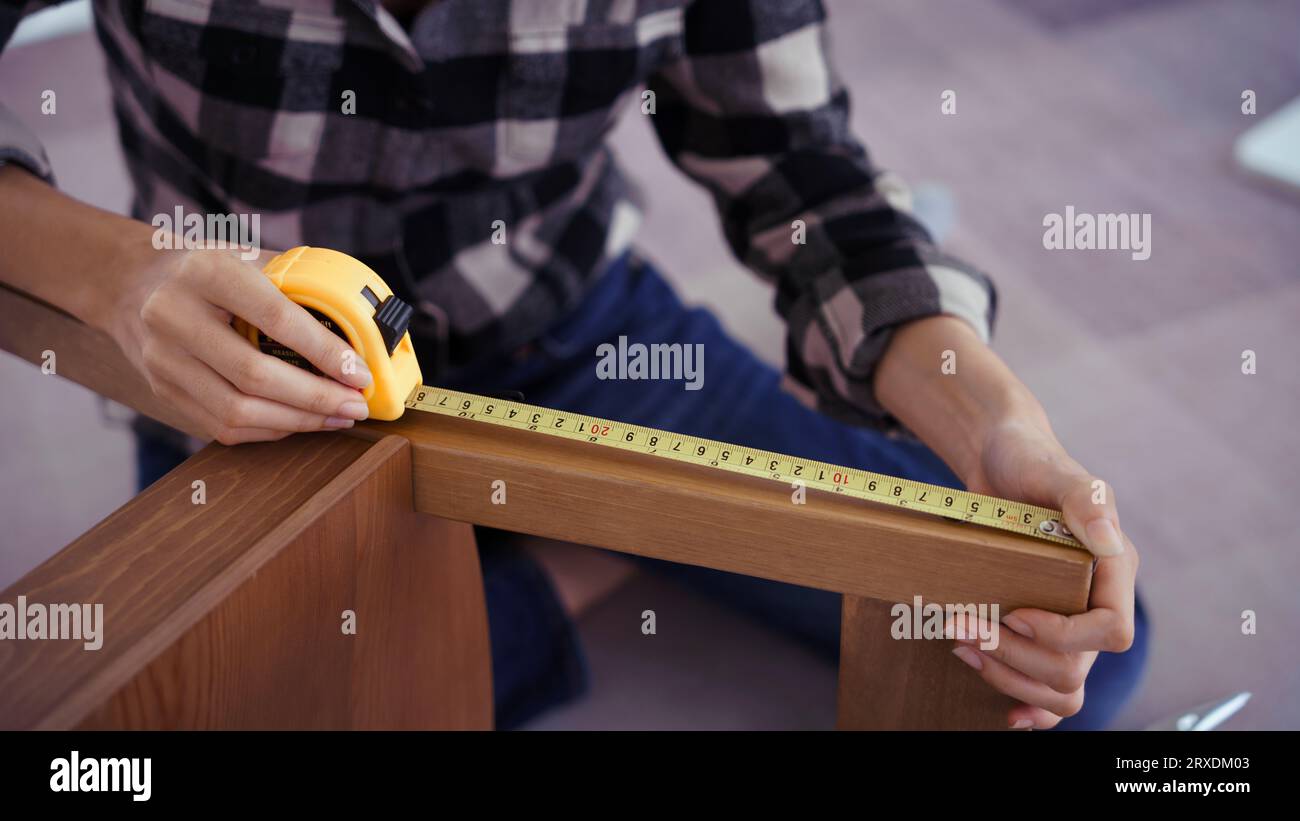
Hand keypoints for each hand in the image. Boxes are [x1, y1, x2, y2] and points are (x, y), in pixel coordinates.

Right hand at [107, 246, 373, 443]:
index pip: (274, 317)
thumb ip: (297, 285)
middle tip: (357, 405)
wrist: (132, 284)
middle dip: (317, 398)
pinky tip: (302, 422)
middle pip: (254, 375)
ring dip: (298, 421)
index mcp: (205, 272)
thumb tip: (362, 328)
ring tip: (338, 417)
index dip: (323, 351)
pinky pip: (222, 426)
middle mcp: (174, 316)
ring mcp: (163, 360)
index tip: (360, 373)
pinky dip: (271, 430)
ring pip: (237, 411)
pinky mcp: (162, 391)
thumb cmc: (209, 270)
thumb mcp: (248, 257)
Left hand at [951, 415, 1138, 728]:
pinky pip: (1048, 692)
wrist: (996, 457)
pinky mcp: (1038, 630)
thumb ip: (1085, 500)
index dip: (1064, 635)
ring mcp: (1067, 620)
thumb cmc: (1029, 459)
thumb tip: (1107, 538)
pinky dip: (1029, 708)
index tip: (1016, 613)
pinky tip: (1005, 715)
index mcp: (1113, 569)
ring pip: (1061, 689)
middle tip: (962, 626)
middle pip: (1075, 669)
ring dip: (1009, 680)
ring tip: (962, 645)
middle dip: (1015, 656)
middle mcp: (1096, 601)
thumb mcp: (1055, 470)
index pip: (1112, 632)